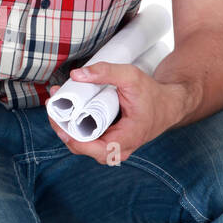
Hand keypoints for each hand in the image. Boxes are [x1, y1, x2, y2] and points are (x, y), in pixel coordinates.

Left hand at [46, 62, 186, 163]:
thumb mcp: (131, 77)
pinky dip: (75, 126)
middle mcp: (119, 150)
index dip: (73, 138)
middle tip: (54, 107)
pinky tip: (67, 111)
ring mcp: (114, 148)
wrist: (169, 105)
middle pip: (83, 148)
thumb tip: (76, 75)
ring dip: (66, 127)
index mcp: (126, 140)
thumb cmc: (153, 94)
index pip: (95, 150)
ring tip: (58, 105)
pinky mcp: (109, 142)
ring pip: (83, 145)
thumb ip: (105, 72)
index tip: (59, 120)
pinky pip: (87, 140)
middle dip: (63, 128)